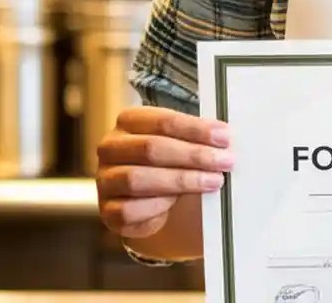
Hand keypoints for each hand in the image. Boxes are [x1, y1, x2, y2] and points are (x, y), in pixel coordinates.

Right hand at [96, 107, 233, 238]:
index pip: (162, 120)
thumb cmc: (167, 162)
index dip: (195, 129)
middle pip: (151, 148)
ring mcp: (106, 179)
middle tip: (224, 161)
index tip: (224, 137)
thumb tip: (226, 138)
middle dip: (193, 155)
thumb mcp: (179, 142)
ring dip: (182, 180)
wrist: (145, 197)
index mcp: (129, 122)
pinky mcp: (107, 210)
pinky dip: (157, 206)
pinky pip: (130, 209)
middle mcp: (111, 148)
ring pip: (138, 179)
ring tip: (212, 181)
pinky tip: (178, 202)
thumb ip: (197, 138)